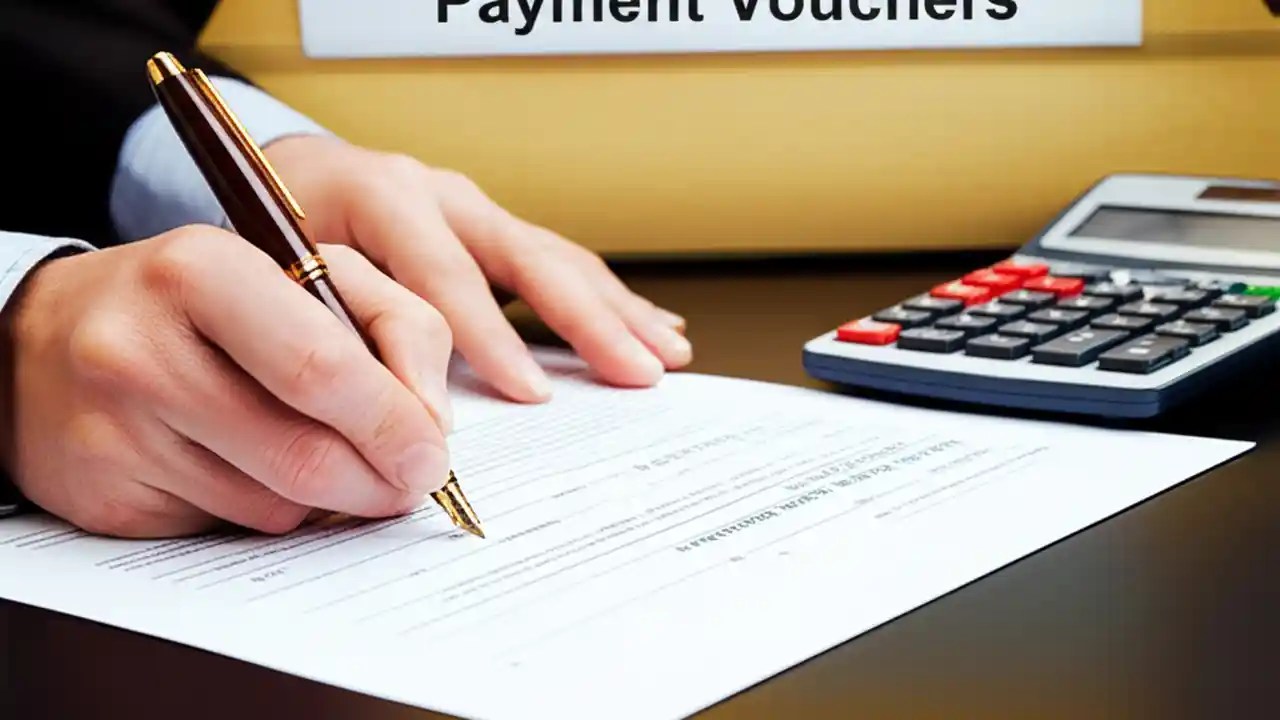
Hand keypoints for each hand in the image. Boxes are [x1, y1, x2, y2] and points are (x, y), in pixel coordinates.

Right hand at [0, 226, 452, 537]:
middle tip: (411, 482)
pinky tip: (250, 469)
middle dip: (380, 481)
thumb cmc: (200, 305)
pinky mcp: (105, 494)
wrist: (48, 340)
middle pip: (304, 454)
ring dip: (327, 500)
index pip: (323, 366)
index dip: (395, 421)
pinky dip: (266, 508)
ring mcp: (114, 428)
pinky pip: (228, 527)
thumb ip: (387, 326)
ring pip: (274, 505)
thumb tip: (428, 428)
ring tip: (327, 459)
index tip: (433, 452)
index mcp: (201, 270)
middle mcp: (141, 348)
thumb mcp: (299, 276)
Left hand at [263, 136, 691, 403]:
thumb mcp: (284, 270)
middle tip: (636, 371)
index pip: (448, 274)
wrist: (288, 174)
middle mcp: (444, 194)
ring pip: (560, 258)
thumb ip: (336, 324)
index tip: (532, 394)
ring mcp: (477, 209)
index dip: (492, 337)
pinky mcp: (495, 229)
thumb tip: (393, 403)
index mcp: (387, 197)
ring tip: (666, 353)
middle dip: (590, 320)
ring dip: (618, 311)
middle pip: (530, 257)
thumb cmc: (277, 231)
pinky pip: (561, 262)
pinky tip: (652, 325)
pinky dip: (610, 300)